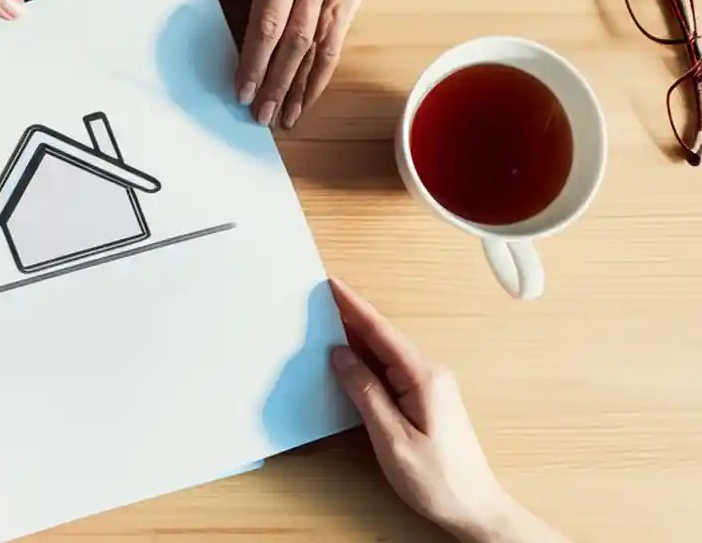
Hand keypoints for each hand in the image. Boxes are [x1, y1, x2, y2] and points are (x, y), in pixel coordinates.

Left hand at [200, 0, 393, 128]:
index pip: (267, 25)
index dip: (253, 61)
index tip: (240, 89)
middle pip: (292, 46)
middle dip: (274, 84)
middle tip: (259, 116)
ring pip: (318, 49)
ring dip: (300, 87)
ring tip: (285, 117)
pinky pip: (338, 40)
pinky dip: (324, 70)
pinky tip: (312, 92)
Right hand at [328, 280, 568, 542]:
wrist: (475, 508)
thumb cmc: (438, 480)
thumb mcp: (392, 439)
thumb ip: (365, 393)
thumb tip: (340, 356)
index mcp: (423, 378)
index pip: (380, 332)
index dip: (353, 306)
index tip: (330, 284)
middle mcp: (429, 374)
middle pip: (382, 337)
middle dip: (349, 317)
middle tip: (317, 301)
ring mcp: (429, 386)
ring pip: (385, 353)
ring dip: (356, 339)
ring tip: (325, 326)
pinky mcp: (425, 399)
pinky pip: (390, 370)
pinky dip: (366, 361)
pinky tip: (349, 361)